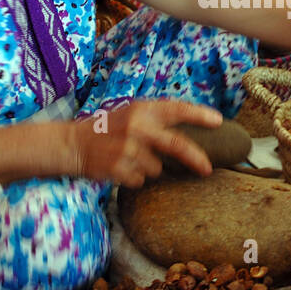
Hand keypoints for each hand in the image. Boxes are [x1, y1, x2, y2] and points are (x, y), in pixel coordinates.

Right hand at [65, 99, 222, 186]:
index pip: (176, 109)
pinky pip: (140, 180)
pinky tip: (119, 168)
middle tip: (207, 169)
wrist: (72, 144)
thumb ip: (156, 120)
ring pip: (157, 168)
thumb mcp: (130, 114)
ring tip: (128, 158)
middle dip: (196, 158)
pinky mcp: (118, 168)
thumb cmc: (107, 129)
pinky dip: (134, 177)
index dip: (199, 115)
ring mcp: (128, 148)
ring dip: (148, 167)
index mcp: (142, 109)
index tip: (218, 121)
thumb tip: (191, 135)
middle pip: (177, 145)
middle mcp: (137, 127)